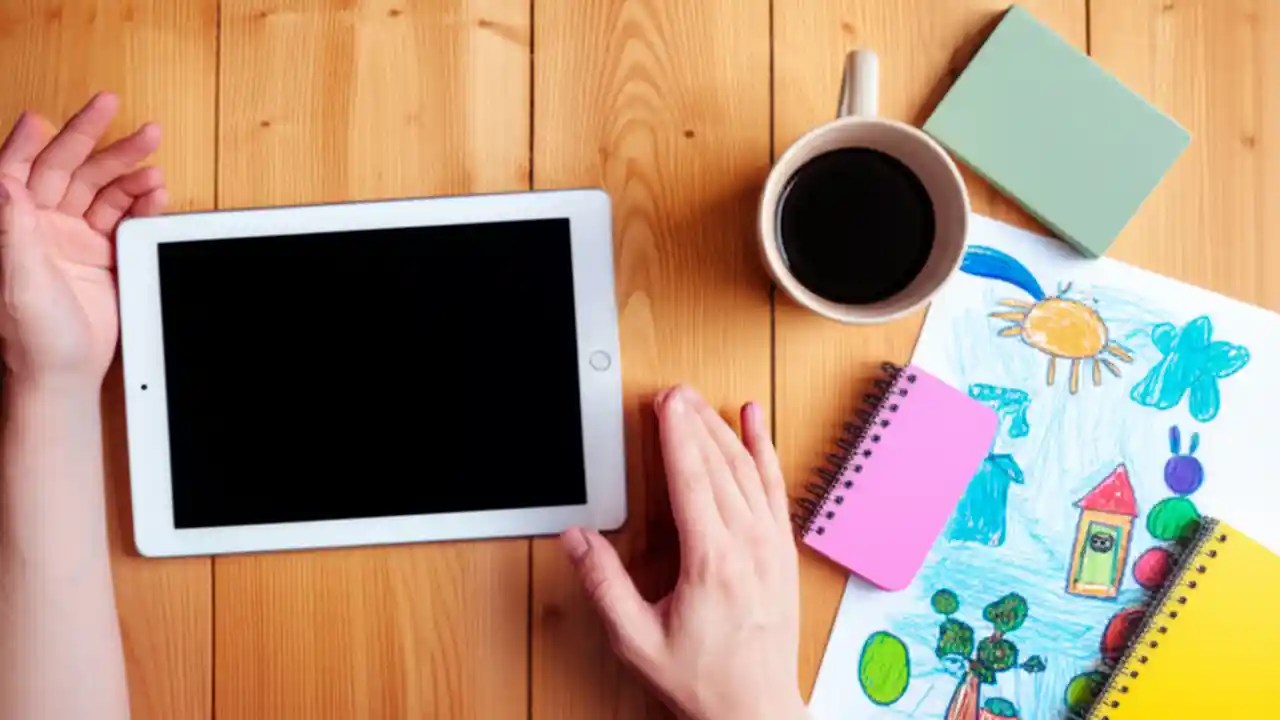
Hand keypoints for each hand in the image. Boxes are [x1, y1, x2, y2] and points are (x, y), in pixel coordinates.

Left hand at [0, 93, 165, 386]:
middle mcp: (39, 227)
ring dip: (126, 169)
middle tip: (116, 111)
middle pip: (68, 170)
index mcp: (11, 228)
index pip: (19, 170)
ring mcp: (72, 239)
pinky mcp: (102, 255)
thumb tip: (4, 183)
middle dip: (94, 139)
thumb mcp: (18, 283)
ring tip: (153, 153)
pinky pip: (124, 218)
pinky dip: (141, 202)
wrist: (65, 378)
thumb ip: (14, 231)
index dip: (33, 141)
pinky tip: (155, 191)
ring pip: (100, 189)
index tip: (52, 117)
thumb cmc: (30, 340)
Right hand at [562, 386, 805, 719]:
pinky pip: (776, 488)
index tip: (665, 403)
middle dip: (695, 422)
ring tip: (701, 402)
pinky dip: (766, 451)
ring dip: (723, 431)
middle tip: (673, 392)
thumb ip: (605, 586)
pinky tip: (755, 424)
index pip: (692, 480)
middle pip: (720, 466)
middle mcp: (749, 546)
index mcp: (712, 562)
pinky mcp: (782, 551)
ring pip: (749, 471)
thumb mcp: (638, 640)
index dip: (676, 435)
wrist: (756, 710)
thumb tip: (577, 539)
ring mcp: (771, 546)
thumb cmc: (701, 679)